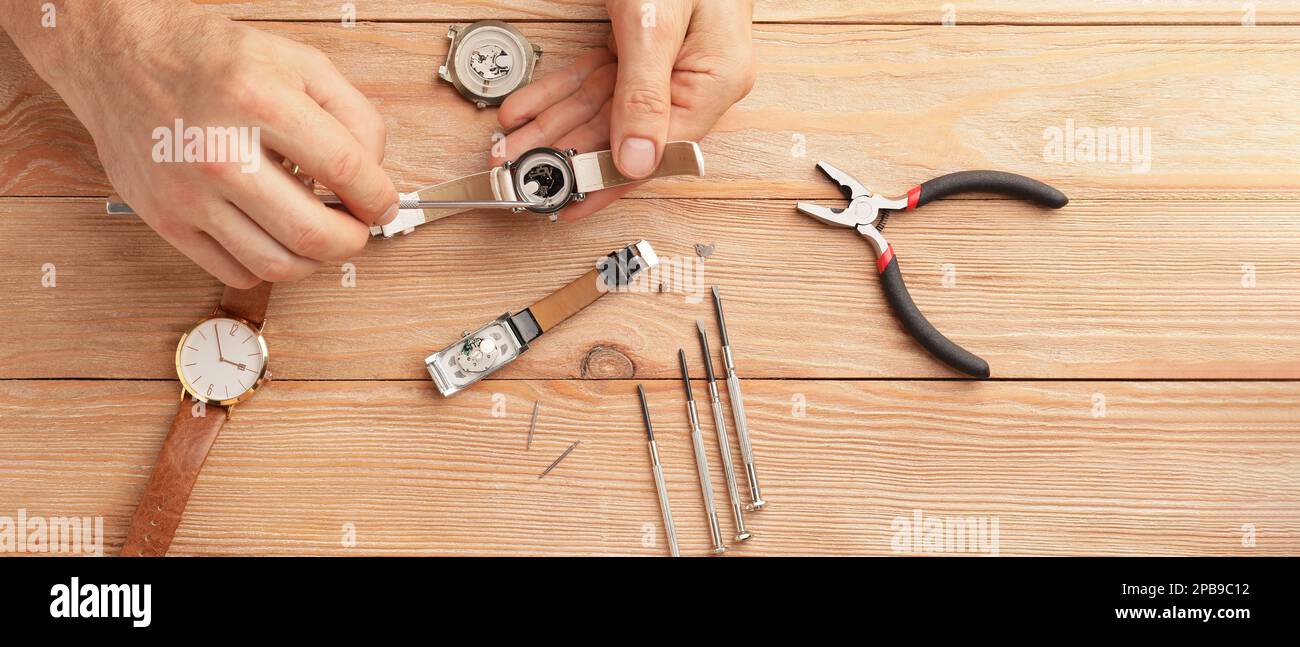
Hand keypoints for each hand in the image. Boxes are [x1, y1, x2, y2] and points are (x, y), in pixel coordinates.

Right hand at [1, 1, 398, 286]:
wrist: (119, 57)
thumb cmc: (210, 59)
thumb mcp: (298, 62)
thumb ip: (353, 114)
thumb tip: (375, 172)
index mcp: (259, 102)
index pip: (346, 170)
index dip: (379, 197)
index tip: (383, 204)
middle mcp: (219, 152)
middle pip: (313, 233)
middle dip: (354, 240)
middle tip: (358, 228)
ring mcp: (188, 193)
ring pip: (277, 265)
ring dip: (315, 260)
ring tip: (319, 234)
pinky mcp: (165, 220)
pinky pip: (235, 272)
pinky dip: (269, 266)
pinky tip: (274, 237)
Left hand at [494, 0, 754, 220]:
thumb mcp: (656, 23)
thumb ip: (646, 94)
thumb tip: (636, 161)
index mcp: (714, 81)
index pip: (656, 153)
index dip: (606, 180)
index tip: (565, 203)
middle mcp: (693, 78)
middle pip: (622, 135)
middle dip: (564, 154)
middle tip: (518, 174)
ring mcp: (668, 62)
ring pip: (602, 110)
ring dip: (553, 128)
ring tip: (509, 148)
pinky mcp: (642, 46)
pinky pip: (598, 81)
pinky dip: (559, 93)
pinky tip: (525, 110)